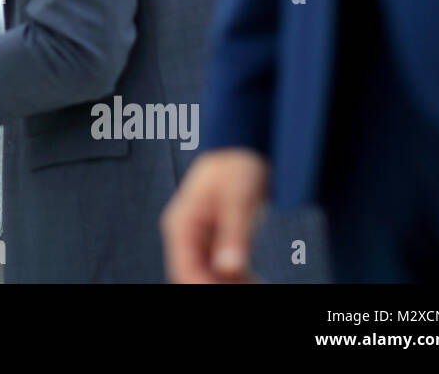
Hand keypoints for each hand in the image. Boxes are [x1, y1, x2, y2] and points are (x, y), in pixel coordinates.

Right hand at [160, 148, 268, 282]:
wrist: (240, 147)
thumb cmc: (236, 166)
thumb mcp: (237, 199)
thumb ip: (233, 234)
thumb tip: (229, 268)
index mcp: (181, 224)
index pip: (184, 269)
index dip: (203, 285)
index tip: (235, 290)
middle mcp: (185, 234)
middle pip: (193, 275)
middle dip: (216, 286)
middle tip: (251, 286)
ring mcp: (198, 238)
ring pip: (207, 274)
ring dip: (226, 283)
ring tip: (256, 285)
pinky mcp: (213, 239)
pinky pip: (220, 268)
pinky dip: (235, 278)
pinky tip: (254, 281)